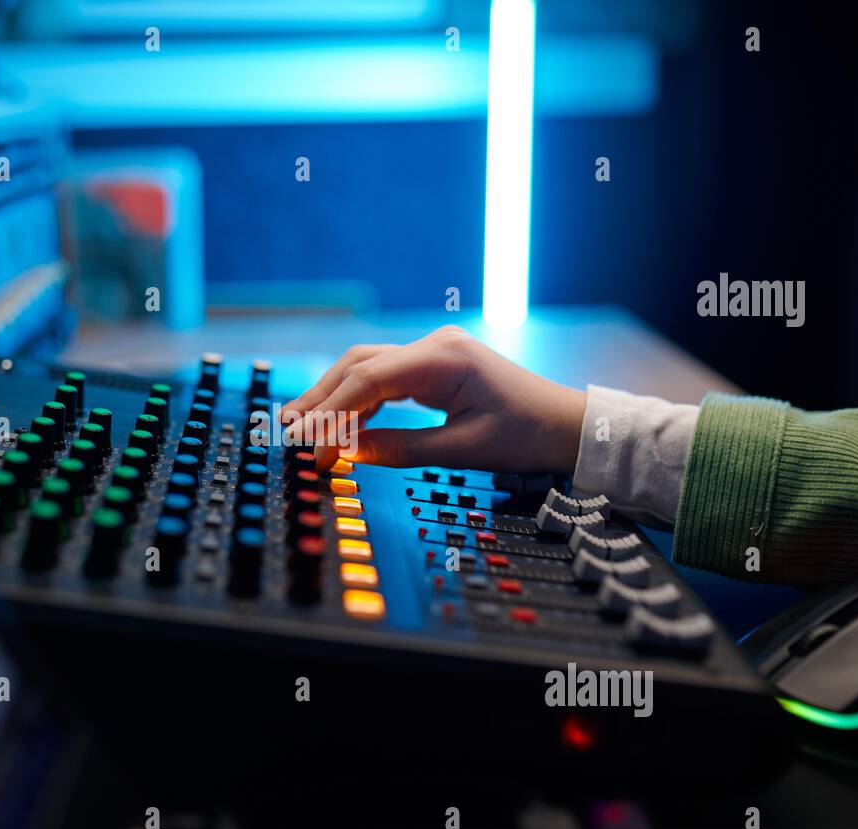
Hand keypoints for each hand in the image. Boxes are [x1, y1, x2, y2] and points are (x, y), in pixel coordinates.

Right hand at [279, 325, 586, 472]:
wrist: (569, 425)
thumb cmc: (526, 436)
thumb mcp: (462, 451)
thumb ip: (400, 449)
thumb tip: (348, 453)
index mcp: (442, 359)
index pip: (367, 380)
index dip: (330, 412)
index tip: (306, 441)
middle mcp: (434, 346)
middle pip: (358, 365)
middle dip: (321, 398)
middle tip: (288, 429)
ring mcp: (434, 353)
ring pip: (368, 368)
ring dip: (335, 398)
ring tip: (304, 428)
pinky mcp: (437, 366)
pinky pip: (387, 378)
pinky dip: (361, 401)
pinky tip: (342, 425)